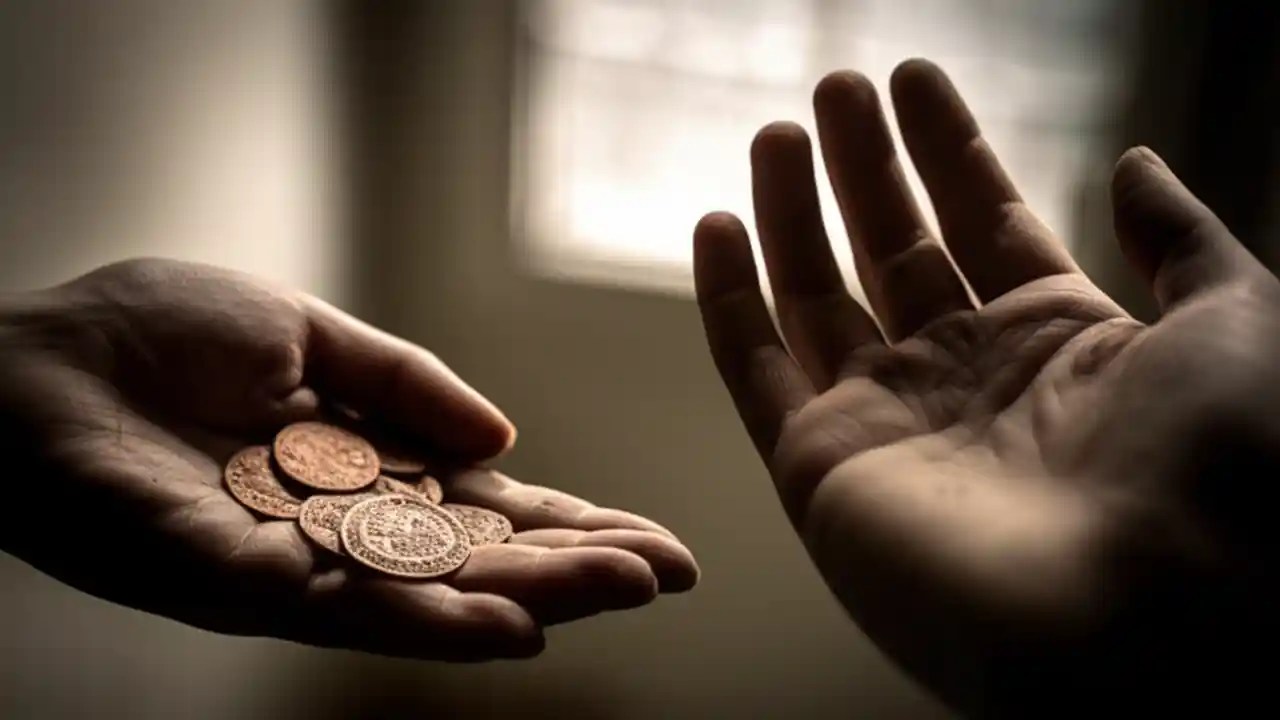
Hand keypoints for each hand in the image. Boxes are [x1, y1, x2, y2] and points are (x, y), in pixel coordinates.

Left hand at [0, 258, 696, 660]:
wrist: (23, 355)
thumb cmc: (148, 334)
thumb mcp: (307, 330)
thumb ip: (407, 383)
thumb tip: (509, 441)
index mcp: (362, 475)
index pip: (487, 513)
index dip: (571, 527)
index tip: (655, 542)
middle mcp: (341, 534)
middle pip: (476, 562)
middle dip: (575, 570)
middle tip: (670, 575)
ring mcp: (291, 566)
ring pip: (429, 597)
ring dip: (529, 599)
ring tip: (622, 595)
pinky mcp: (230, 580)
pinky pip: (341, 610)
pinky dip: (427, 624)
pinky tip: (507, 629)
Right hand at [694, 59, 1279, 714]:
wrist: (1144, 616)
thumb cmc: (1212, 472)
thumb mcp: (1238, 321)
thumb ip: (1179, 240)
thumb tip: (1135, 162)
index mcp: (1062, 341)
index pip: (985, 219)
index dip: (947, 146)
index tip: (912, 78)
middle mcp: (967, 376)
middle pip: (896, 249)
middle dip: (864, 166)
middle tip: (832, 88)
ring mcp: (888, 421)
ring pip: (818, 298)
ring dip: (792, 214)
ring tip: (776, 133)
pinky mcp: (820, 465)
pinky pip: (756, 371)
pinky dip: (728, 302)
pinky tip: (716, 227)